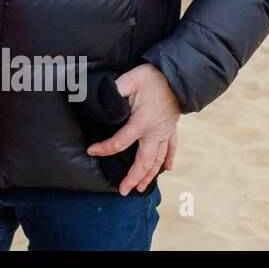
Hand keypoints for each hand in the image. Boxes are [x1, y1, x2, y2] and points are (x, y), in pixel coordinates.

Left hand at [85, 63, 180, 194]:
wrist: (177, 76)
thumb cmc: (150, 78)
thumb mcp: (128, 81)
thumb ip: (113, 92)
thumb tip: (98, 99)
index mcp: (141, 123)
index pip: (120, 142)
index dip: (104, 148)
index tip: (92, 151)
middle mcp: (155, 133)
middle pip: (143, 162)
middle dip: (132, 177)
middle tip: (123, 191)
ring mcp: (165, 132)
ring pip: (158, 160)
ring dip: (149, 175)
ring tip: (140, 188)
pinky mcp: (172, 129)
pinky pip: (171, 149)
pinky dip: (168, 160)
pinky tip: (167, 170)